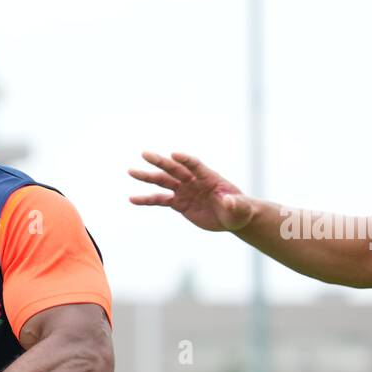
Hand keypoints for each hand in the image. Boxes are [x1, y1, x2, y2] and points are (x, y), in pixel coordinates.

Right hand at [128, 151, 254, 232]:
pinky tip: (133, 199)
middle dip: (160, 162)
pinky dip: (147, 200)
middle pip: (174, 169)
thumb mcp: (240, 208)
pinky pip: (160, 200)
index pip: (195, 166)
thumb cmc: (240, 210)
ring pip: (163, 181)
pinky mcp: (179, 203)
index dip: (186, 160)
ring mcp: (185, 191)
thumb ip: (235, 203)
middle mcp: (194, 181)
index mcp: (210, 178)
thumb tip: (228, 201)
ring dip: (148, 176)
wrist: (232, 217)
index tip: (174, 155)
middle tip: (144, 154)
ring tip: (131, 171)